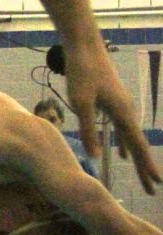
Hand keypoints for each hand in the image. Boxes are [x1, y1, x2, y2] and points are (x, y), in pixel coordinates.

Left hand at [67, 45, 159, 193]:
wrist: (84, 45)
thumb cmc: (81, 72)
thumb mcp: (80, 103)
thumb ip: (88, 130)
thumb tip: (95, 157)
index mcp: (122, 113)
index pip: (138, 146)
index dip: (146, 166)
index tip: (157, 183)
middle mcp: (126, 111)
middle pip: (138, 146)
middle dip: (145, 169)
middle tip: (152, 189)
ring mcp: (121, 106)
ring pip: (131, 138)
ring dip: (137, 158)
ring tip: (142, 175)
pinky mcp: (113, 102)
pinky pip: (122, 129)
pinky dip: (125, 143)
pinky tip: (122, 154)